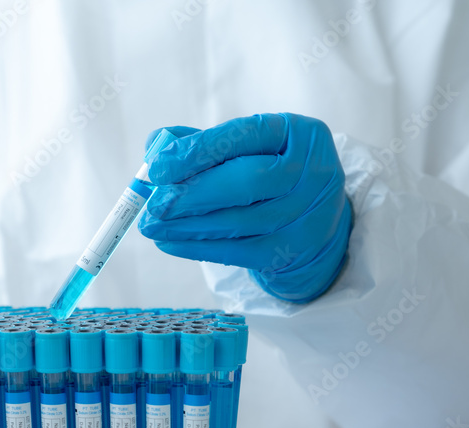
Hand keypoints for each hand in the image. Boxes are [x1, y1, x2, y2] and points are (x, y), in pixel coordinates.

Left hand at [138, 113, 351, 302]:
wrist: (316, 227)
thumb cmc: (272, 177)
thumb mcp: (252, 149)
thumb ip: (205, 143)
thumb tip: (155, 145)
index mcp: (299, 135)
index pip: (244, 136)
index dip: (198, 150)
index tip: (158, 166)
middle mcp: (310, 172)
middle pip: (246, 182)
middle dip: (192, 194)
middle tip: (154, 204)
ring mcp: (305, 215)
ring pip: (238, 221)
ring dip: (187, 226)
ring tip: (151, 226)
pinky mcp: (290, 251)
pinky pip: (237, 252)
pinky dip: (197, 247)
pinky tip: (169, 243)